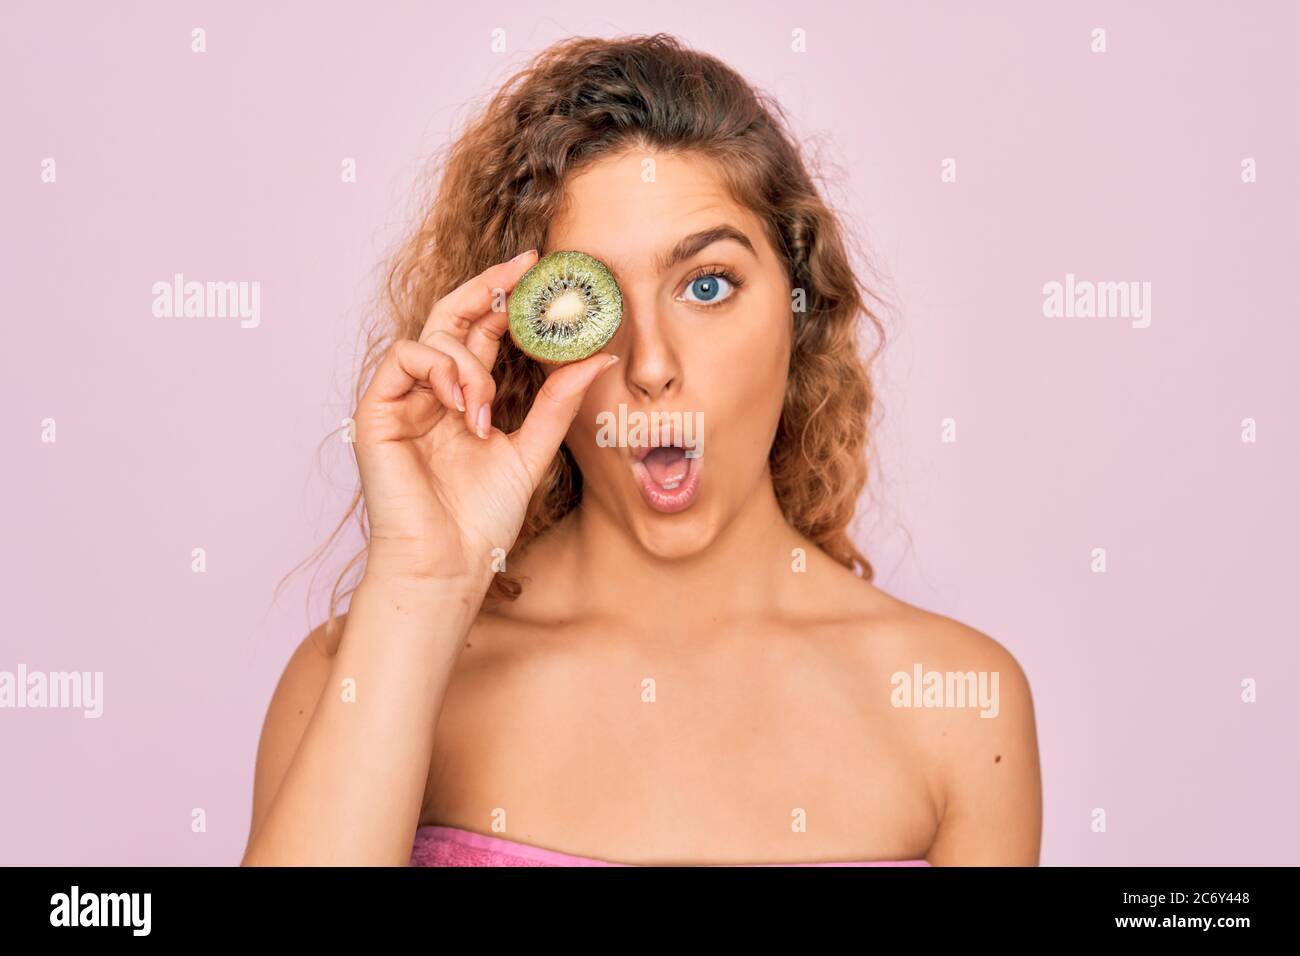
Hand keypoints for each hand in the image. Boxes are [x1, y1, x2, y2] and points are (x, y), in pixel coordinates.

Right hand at [349, 249, 618, 583]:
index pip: (481, 331)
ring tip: (486, 408)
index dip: (506, 297)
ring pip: (432, 336)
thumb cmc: (482, 520)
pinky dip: (439, 370)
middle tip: (524, 268)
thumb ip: (558, 403)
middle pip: (452, 317)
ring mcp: (402, 400)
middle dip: (487, 287)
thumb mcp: (532, 451)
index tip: (542, 272)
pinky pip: (404, 357)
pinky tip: (463, 405)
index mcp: (463, 397)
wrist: (449, 563)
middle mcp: (431, 392)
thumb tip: (597, 359)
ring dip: (469, 362)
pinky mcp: (376, 412)